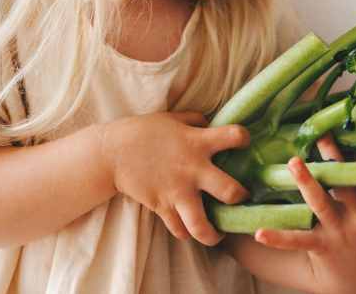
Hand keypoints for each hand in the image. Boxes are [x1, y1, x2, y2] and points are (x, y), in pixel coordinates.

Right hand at [101, 111, 250, 245]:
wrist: (111, 153)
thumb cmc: (143, 131)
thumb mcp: (174, 119)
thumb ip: (196, 121)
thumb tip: (213, 122)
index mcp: (198, 142)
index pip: (234, 136)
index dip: (244, 138)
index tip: (244, 142)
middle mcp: (193, 169)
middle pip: (230, 191)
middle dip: (241, 197)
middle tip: (241, 198)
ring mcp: (177, 191)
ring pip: (202, 225)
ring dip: (214, 234)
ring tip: (218, 234)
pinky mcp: (162, 206)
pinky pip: (179, 229)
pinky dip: (186, 232)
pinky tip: (189, 228)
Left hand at [254, 134, 355, 293]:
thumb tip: (341, 143)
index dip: (352, 147)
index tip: (338, 125)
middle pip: (345, 180)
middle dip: (334, 156)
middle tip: (320, 133)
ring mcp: (341, 231)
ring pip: (323, 202)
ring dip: (308, 182)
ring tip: (293, 164)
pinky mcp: (324, 248)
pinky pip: (298, 240)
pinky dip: (278, 237)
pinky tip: (259, 232)